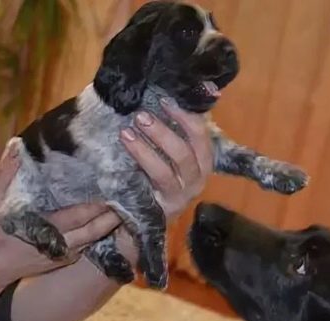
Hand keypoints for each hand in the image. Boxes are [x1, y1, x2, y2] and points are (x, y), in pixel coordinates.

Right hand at [0, 146, 120, 286]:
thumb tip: (17, 146)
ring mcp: (66, 254)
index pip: (80, 215)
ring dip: (113, 221)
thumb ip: (4, 175)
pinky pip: (90, 242)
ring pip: (97, 237)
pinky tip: (113, 214)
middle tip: (132, 189)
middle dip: (115, 210)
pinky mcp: (67, 258)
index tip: (115, 183)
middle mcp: (62, 245)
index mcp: (46, 230)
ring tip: (129, 200)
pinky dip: (102, 229)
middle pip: (96, 228)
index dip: (99, 202)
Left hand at [120, 97, 213, 220]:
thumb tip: (175, 94)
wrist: (149, 217)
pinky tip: (126, 153)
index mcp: (203, 160)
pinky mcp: (163, 209)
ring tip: (126, 133)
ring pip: (166, 171)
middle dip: (163, 132)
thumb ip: (175, 127)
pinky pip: (151, 187)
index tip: (166, 99)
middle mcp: (197, 179)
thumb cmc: (160, 175)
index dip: (186, 116)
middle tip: (141, 116)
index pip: (201, 134)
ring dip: (145, 150)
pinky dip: (139, 168)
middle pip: (186, 153)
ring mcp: (180, 196)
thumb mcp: (170, 151)